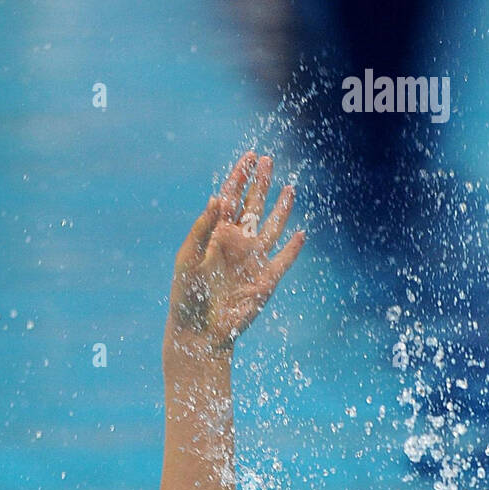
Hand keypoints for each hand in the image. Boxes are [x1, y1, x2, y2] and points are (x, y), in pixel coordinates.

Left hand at [165, 151, 304, 355]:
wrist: (199, 333)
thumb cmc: (187, 297)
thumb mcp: (187, 258)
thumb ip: (202, 229)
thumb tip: (217, 198)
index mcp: (216, 235)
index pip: (230, 199)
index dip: (239, 177)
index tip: (249, 157)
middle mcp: (237, 244)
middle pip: (253, 206)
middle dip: (260, 183)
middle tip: (267, 160)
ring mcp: (253, 261)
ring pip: (272, 228)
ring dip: (281, 209)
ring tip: (289, 188)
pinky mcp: (266, 281)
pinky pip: (284, 260)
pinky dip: (293, 248)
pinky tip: (301, 234)